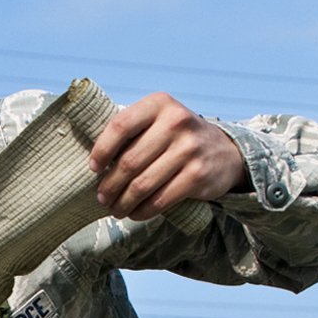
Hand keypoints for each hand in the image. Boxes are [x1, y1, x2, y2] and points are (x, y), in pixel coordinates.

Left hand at [88, 93, 247, 219]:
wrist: (224, 152)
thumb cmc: (176, 138)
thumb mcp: (158, 121)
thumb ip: (131, 132)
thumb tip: (95, 164)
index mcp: (159, 104)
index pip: (120, 126)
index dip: (102, 150)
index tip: (94, 168)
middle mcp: (176, 122)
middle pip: (129, 161)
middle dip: (110, 185)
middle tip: (102, 198)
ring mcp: (189, 148)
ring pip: (142, 184)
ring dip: (123, 202)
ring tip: (115, 209)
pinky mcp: (198, 175)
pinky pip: (160, 200)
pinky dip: (143, 211)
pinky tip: (135, 213)